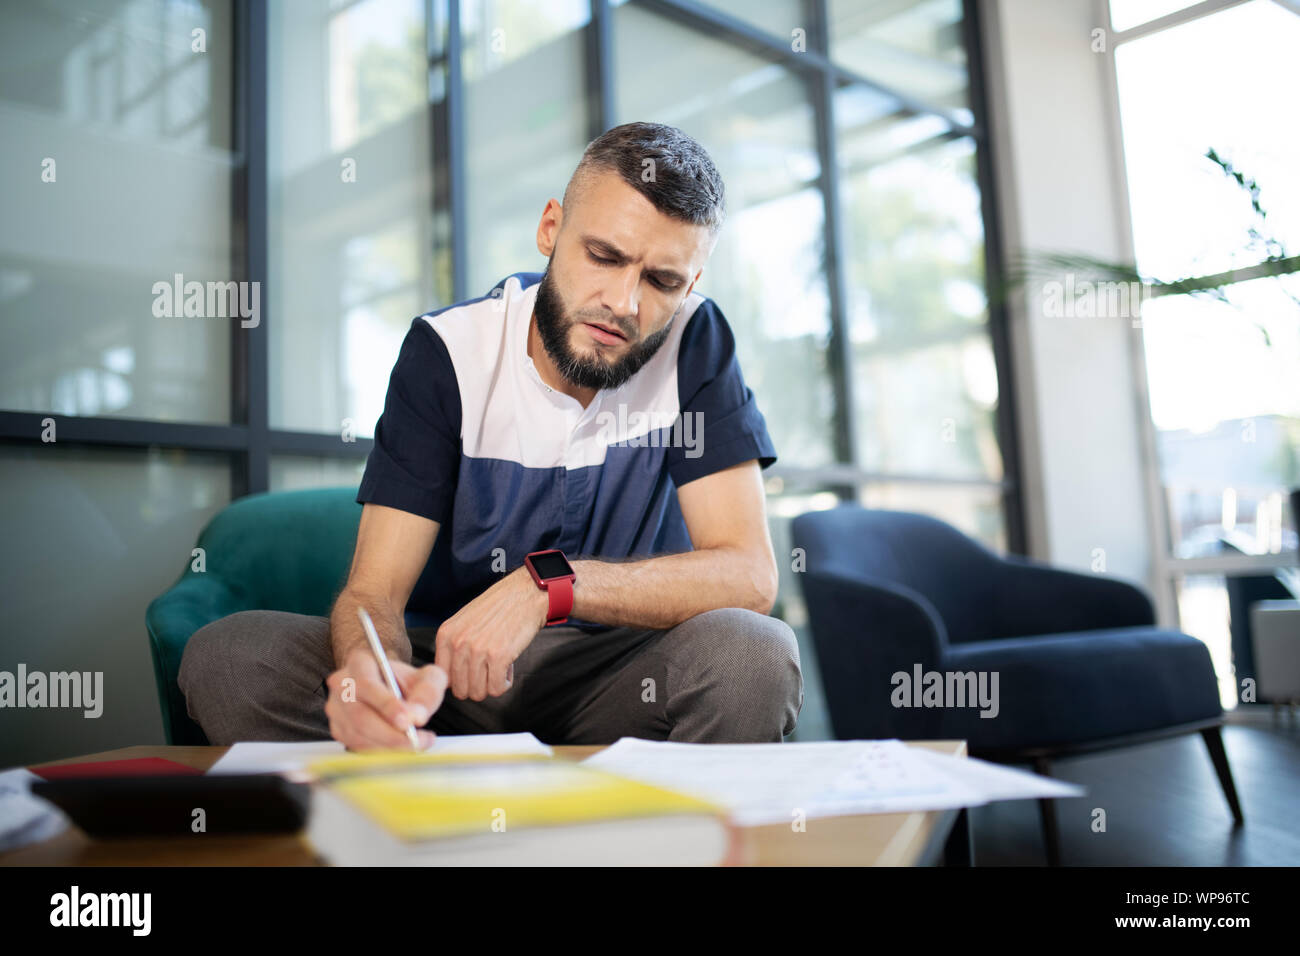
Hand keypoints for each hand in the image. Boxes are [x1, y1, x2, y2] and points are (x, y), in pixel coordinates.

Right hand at [325, 645, 448, 750]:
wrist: (391, 687)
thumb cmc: (407, 681)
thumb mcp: (427, 677)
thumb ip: (427, 693)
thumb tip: (416, 717)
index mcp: (359, 663)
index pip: (367, 685)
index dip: (386, 705)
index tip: (408, 722)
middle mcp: (342, 685)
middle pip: (360, 715)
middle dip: (391, 734)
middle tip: (418, 742)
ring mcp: (336, 709)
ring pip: (358, 735)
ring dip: (389, 746)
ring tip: (416, 744)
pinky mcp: (338, 729)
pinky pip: (356, 746)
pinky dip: (380, 752)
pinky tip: (400, 748)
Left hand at [435, 566, 548, 701]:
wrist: (524, 594)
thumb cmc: (498, 608)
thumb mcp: (464, 622)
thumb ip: (453, 647)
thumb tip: (449, 681)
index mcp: (446, 634)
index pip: (444, 678)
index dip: (461, 680)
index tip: (473, 673)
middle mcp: (458, 643)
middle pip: (461, 690)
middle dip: (477, 686)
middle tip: (489, 671)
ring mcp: (477, 650)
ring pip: (478, 693)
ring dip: (492, 684)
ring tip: (500, 666)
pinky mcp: (499, 656)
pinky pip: (497, 689)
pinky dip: (505, 683)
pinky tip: (509, 667)